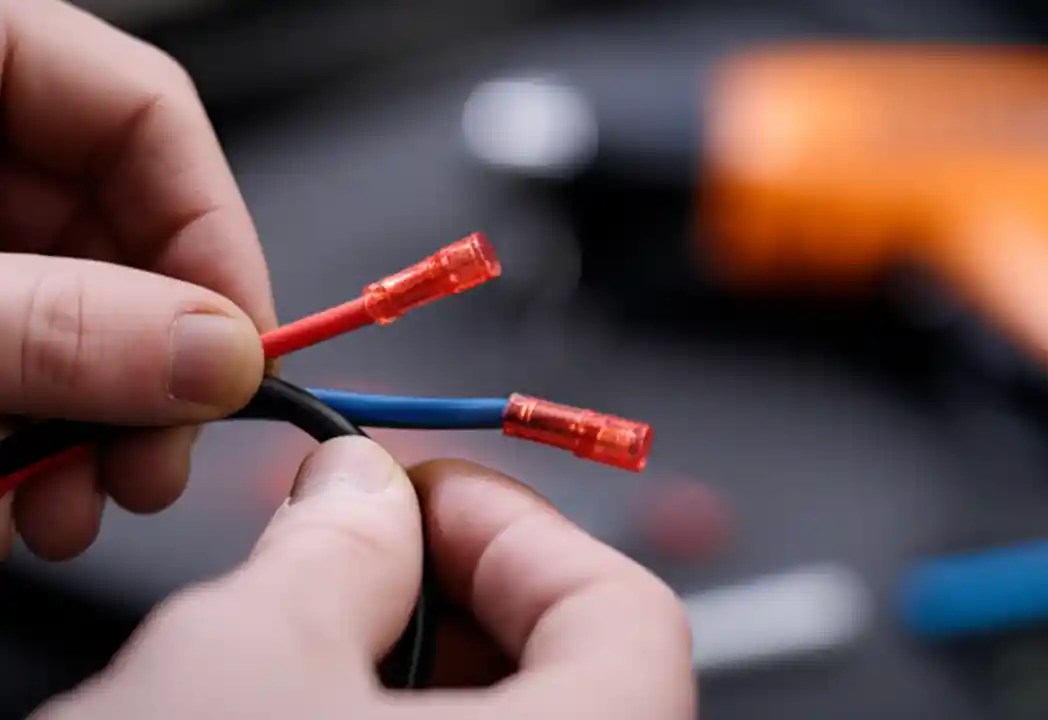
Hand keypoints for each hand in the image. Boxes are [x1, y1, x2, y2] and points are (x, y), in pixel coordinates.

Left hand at [0, 0, 274, 558]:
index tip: (238, 361)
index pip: (144, 111)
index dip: (212, 237)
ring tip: (74, 509)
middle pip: (112, 227)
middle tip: (154, 465)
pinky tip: (12, 500)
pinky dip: (18, 432)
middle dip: (145, 370)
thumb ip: (54, 323)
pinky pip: (3, 349)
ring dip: (88, 425)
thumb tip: (215, 357)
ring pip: (64, 308)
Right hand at [34, 437, 695, 718]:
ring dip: (421, 688)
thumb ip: (332, 552)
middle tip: (358, 559)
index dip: (516, 532)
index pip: (623, 616)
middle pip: (577, 686)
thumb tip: (358, 492)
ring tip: (309, 656)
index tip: (422, 497)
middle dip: (459, 603)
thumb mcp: (241, 665)